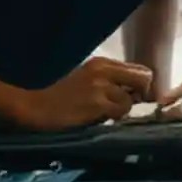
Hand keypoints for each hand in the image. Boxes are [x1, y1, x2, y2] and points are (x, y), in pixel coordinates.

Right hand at [15, 56, 152, 130]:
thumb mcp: (88, 80)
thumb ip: (111, 81)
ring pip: (131, 99)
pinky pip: (120, 111)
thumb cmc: (61, 97)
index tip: (133, 97)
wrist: (37, 107)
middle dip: (140, 94)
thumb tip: (139, 91)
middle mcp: (103, 70)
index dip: (141, 84)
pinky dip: (114, 117)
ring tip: (104, 114)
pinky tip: (99, 118)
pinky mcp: (97, 103)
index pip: (139, 68)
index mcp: (102, 62)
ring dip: (122, 110)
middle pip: (144, 78)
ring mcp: (100, 86)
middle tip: (126, 106)